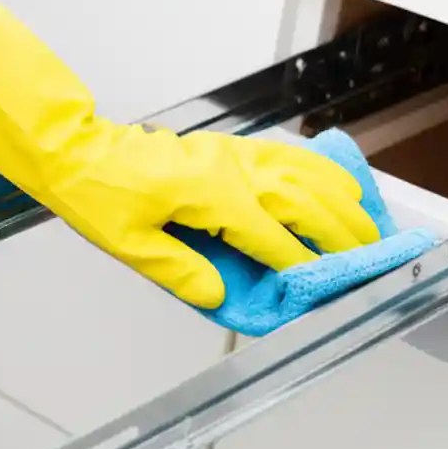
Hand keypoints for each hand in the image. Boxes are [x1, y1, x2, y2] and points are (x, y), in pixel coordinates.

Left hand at [0, 0, 379, 308]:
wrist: (77, 151)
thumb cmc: (97, 195)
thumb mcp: (131, 247)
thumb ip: (181, 273)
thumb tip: (223, 298)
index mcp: (210, 197)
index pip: (274, 238)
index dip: (305, 266)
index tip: (328, 289)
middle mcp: (232, 171)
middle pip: (306, 203)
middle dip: (342, 234)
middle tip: (370, 263)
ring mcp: (234, 155)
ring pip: (306, 174)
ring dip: (342, 200)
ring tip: (370, 227)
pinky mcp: (230, 149)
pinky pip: (289, 156)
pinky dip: (322, 170)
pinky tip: (338, 184)